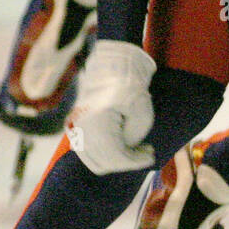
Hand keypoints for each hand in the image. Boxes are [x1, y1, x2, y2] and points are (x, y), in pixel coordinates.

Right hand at [67, 40, 156, 173]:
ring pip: (95, 160)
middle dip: (129, 162)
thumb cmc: (130, 86)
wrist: (113, 65)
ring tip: (137, 150)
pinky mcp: (77, 127)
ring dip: (117, 161)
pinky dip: (105, 156)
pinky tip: (123, 148)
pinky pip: (88, 153)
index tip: (151, 158)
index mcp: (97, 123)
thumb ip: (132, 140)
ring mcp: (77, 128)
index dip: (135, 162)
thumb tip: (125, 153)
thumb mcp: (141, 113)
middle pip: (105, 162)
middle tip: (147, 153)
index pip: (115, 156)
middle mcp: (82, 127)